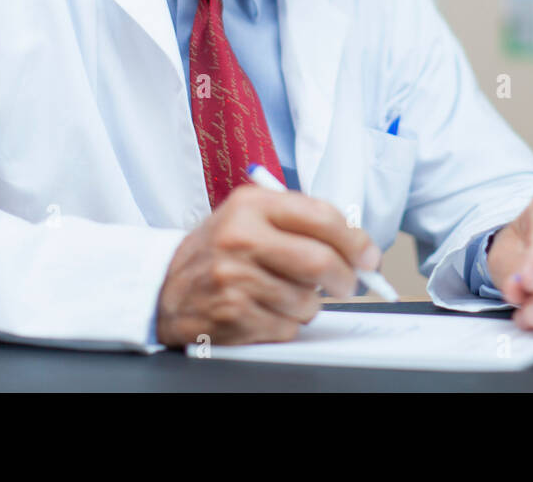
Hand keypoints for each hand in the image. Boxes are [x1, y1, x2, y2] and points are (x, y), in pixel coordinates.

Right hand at [155, 185, 380, 346]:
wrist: (164, 287)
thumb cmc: (218, 250)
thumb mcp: (250, 216)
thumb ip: (301, 222)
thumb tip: (358, 247)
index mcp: (251, 205)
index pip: (321, 217)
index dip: (355, 240)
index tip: (369, 256)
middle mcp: (241, 238)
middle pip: (319, 262)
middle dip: (344, 278)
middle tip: (348, 283)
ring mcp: (235, 278)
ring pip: (307, 301)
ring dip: (308, 305)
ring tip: (284, 294)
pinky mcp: (233, 315)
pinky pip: (287, 328)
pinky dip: (285, 324)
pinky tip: (265, 310)